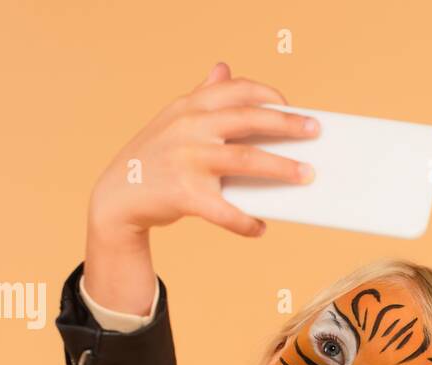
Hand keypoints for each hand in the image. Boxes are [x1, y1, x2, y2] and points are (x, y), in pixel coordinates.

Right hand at [84, 61, 319, 311]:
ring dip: (282, 168)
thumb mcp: (173, 120)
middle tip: (315, 132)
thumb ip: (201, 97)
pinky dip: (246, 222)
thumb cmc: (153, 157)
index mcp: (189, 107)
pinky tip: (260, 228)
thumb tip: (224, 69)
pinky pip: (226, 210)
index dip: (268, 94)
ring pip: (246, 160)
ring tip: (306, 176)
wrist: (116, 198)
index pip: (236, 89)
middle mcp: (189, 128)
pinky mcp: (184, 195)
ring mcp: (186, 160)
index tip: (290, 105)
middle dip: (287, 125)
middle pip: (249, 119)